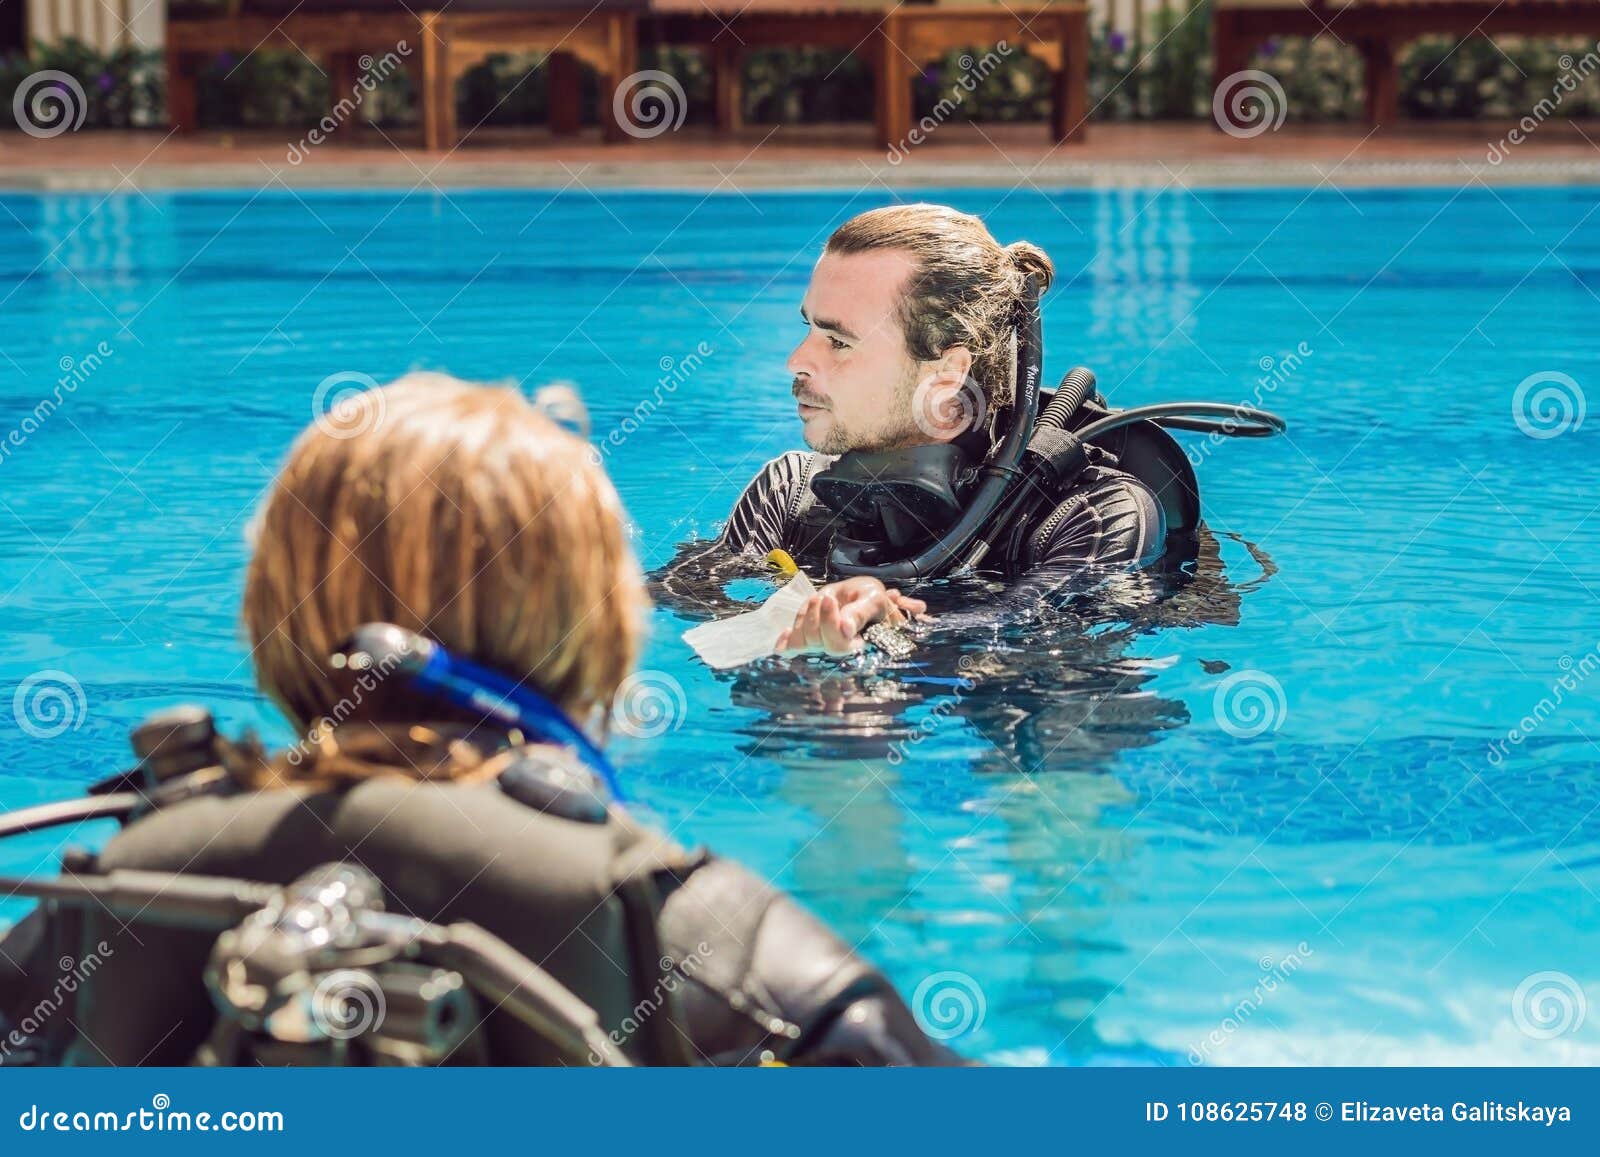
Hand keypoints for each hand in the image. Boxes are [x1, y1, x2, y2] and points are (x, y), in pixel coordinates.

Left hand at [775, 577, 928, 656]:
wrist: (860, 595)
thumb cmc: (869, 598)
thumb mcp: (871, 599)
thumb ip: (860, 613)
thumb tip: (846, 629)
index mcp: (857, 645)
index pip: (837, 645)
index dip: (829, 623)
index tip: (829, 599)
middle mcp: (837, 650)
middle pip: (817, 642)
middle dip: (816, 616)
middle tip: (825, 597)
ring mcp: (820, 646)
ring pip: (802, 642)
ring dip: (805, 617)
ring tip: (818, 599)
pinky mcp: (807, 640)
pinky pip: (791, 648)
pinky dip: (785, 641)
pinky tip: (786, 632)